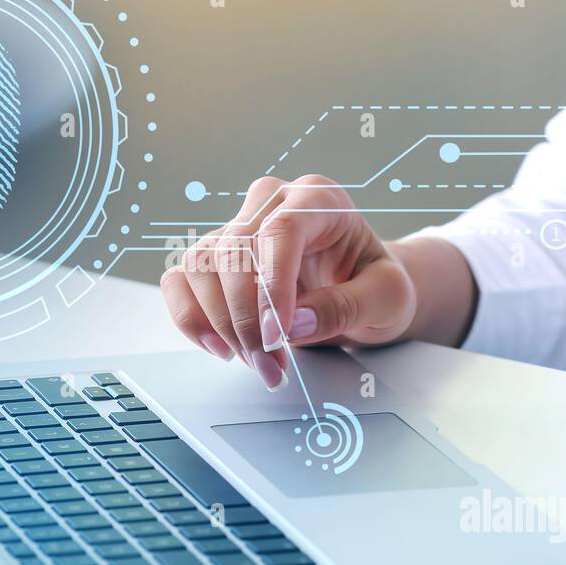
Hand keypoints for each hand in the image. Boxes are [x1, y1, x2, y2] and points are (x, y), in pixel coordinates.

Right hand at [159, 175, 418, 388]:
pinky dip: (191, 319)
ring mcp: (236, 227)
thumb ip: (346, 306)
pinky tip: (220, 347)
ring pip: (201, 266)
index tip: (277, 335)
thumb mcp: (386, 297)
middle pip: (234, 249)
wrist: (361, 288)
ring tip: (257, 361)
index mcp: (318, 199)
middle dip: (247, 318)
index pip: (282, 229)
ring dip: (221, 324)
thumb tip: (295, 323)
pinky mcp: (213, 256)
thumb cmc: (374, 283)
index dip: (272, 284)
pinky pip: (179, 281)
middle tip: (270, 365)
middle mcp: (271, 204)